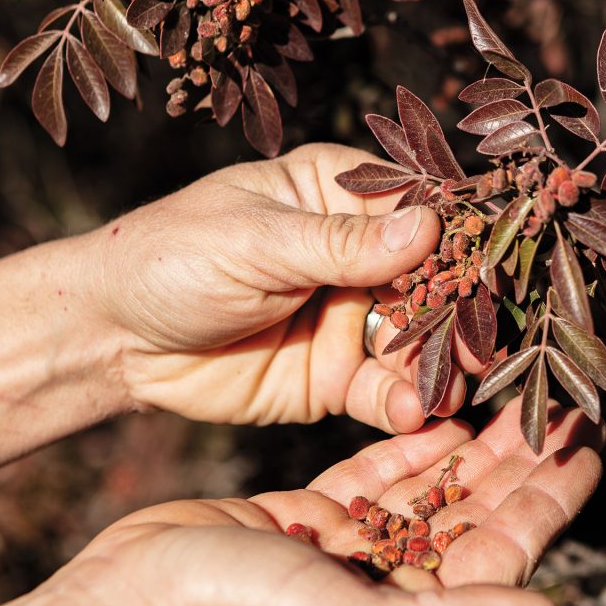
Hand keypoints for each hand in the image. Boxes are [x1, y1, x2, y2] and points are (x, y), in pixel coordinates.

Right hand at [48, 400, 601, 605]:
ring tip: (512, 388)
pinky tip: (442, 407)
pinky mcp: (309, 522)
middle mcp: (395, 598)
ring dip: (474, 444)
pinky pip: (377, 477)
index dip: (551, 497)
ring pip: (431, 491)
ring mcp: (351, 559)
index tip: (590, 441)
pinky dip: (410, 444)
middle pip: (477, 515)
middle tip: (561, 395)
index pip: (507, 554)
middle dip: (522, 459)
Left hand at [95, 142, 479, 432]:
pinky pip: (382, 390)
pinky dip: (402, 403)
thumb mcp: (254, 243)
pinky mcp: (336, 377)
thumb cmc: (171, 260)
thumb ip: (339, 245)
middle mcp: (357, 255)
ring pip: (415, 339)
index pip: (417, 206)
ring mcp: (351, 318)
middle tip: (484, 339)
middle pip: (430, 279)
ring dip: (437, 363)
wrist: (112, 341)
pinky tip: (413, 412)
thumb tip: (430, 226)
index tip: (493, 260)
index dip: (458, 233)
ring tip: (451, 385)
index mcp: (337, 193)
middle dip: (458, 310)